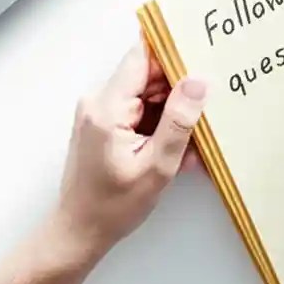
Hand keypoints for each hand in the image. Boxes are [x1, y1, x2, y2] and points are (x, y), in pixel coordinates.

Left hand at [53, 41, 207, 259]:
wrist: (78, 232)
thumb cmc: (113, 206)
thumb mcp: (158, 165)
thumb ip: (179, 121)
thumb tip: (198, 82)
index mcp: (107, 109)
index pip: (141, 56)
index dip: (172, 51)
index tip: (201, 51)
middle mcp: (97, 102)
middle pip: (147, 76)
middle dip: (178, 92)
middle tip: (204, 114)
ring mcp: (97, 112)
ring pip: (146, 94)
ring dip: (170, 113)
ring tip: (189, 143)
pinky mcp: (101, 123)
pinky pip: (137, 110)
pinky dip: (157, 125)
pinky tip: (172, 149)